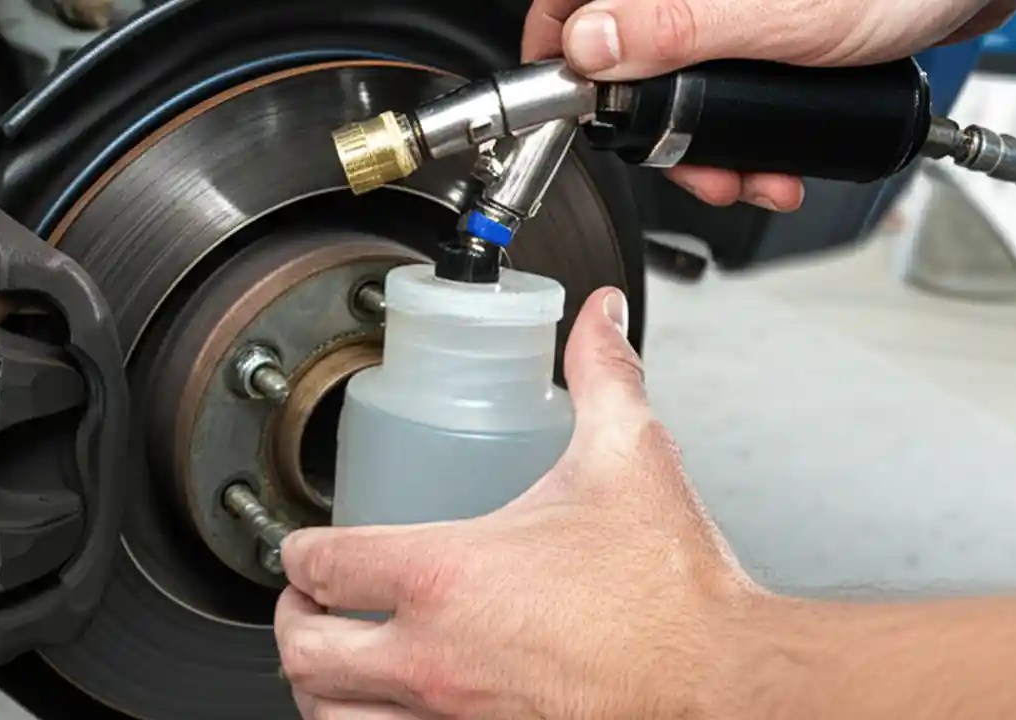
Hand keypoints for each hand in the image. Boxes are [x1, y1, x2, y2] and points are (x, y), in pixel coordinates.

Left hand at [275, 288, 757, 718]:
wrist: (721, 682)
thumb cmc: (672, 592)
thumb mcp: (629, 458)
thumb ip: (604, 374)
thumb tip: (600, 317)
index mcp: (447, 575)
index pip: (324, 562)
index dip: (300, 550)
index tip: (307, 547)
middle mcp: (433, 658)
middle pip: (306, 649)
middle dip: (294, 620)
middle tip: (308, 603)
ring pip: (332, 717)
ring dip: (321, 687)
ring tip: (334, 664)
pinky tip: (387, 712)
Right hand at [523, 0, 1015, 211]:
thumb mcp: (771, 17)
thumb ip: (672, 27)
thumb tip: (585, 44)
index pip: (571, 3)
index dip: (558, 56)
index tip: (568, 108)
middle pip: (623, 64)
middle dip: (657, 136)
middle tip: (694, 170)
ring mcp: (715, 18)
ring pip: (672, 93)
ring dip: (704, 153)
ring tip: (750, 181)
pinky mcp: (748, 42)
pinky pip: (716, 100)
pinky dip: (736, 142)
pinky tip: (767, 166)